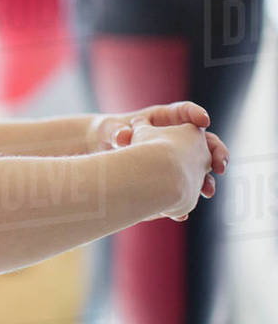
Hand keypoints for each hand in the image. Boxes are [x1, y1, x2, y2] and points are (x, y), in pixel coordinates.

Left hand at [89, 101, 227, 196]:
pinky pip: (186, 186)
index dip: (196, 114)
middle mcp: (177, 136)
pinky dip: (186, 198)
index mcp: (164, 118)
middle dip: (216, 152)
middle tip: (220, 165)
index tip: (204, 121)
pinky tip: (183, 211)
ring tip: (207, 192)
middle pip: (205, 141)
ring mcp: (177, 157)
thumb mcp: (110, 131)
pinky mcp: (172, 176)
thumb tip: (121, 136)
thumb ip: (117, 133)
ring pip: (201, 167)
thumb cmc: (108, 134)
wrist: (104, 151)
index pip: (186, 112)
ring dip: (207, 180)